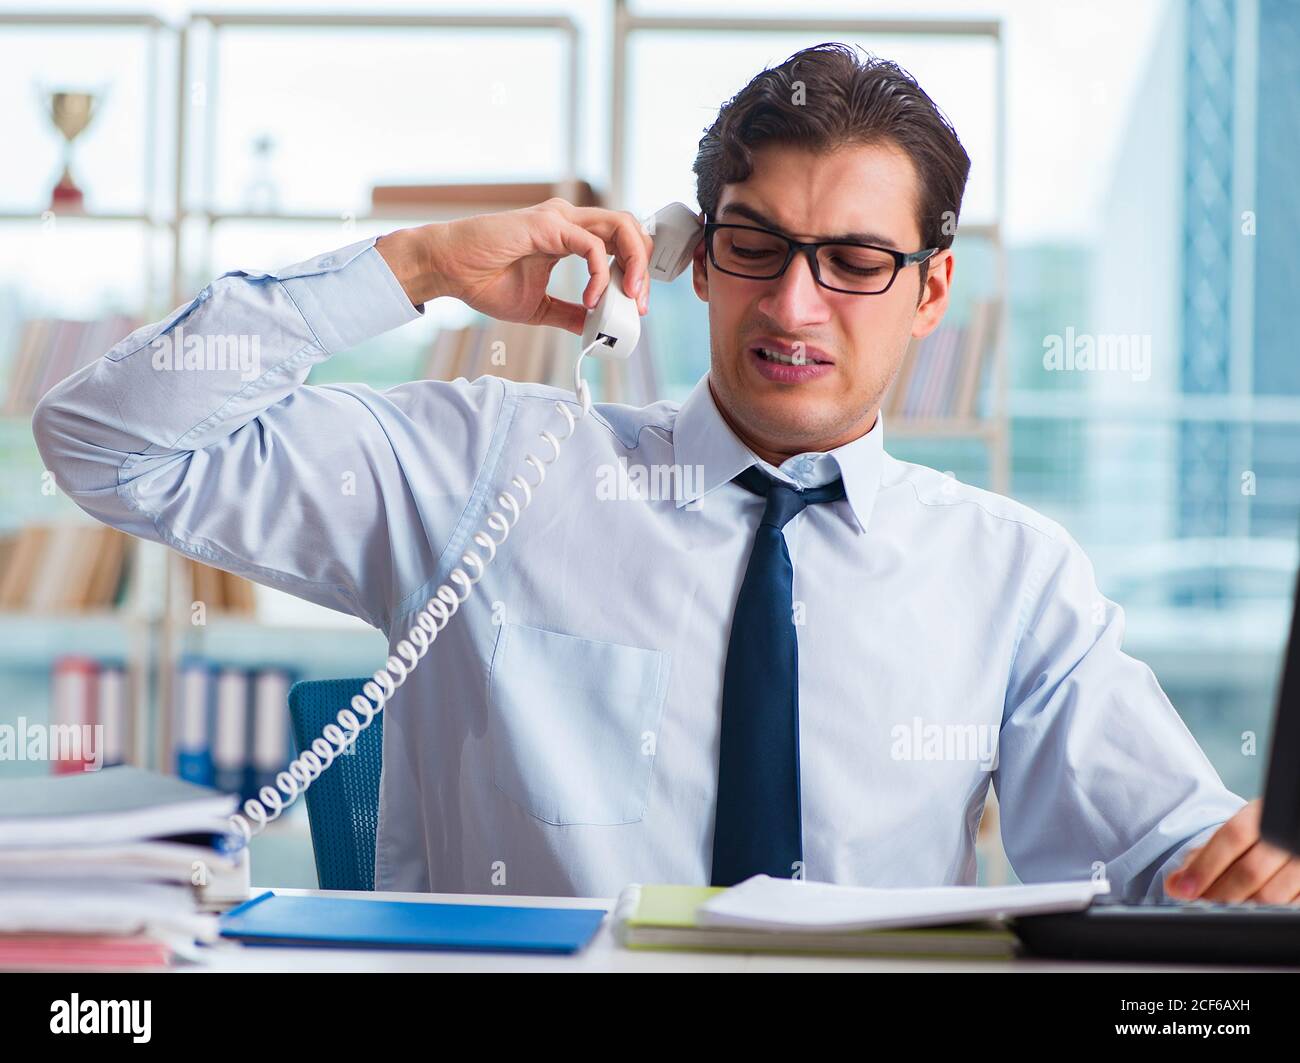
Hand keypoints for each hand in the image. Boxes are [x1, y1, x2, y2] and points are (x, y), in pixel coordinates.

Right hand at [378, 198, 651, 333]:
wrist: (448, 270)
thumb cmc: (483, 280)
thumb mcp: (538, 307)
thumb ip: (569, 313)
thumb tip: (594, 329)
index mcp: (569, 235)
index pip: (620, 241)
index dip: (636, 270)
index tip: (637, 305)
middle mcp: (568, 220)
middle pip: (629, 230)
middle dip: (643, 267)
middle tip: (639, 305)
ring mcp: (559, 218)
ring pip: (621, 227)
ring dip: (634, 264)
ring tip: (628, 298)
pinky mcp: (548, 225)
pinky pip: (591, 245)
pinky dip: (599, 273)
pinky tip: (591, 299)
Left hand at [1164, 799, 1299, 902]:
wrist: (1291, 839)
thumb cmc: (1255, 842)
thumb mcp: (1229, 839)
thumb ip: (1200, 858)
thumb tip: (1174, 885)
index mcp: (1262, 814)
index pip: (1232, 836)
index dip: (1205, 866)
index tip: (1184, 890)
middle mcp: (1288, 836)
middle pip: (1250, 871)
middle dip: (1219, 894)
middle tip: (1200, 905)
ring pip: (1272, 896)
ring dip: (1240, 908)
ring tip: (1221, 912)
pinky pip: (1290, 908)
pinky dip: (1266, 915)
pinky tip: (1251, 914)